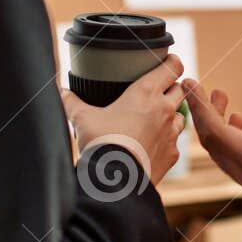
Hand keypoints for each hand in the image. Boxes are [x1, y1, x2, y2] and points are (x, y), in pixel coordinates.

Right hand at [60, 55, 185, 185]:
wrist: (115, 181)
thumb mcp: (82, 118)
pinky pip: (174, 142)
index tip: (168, 61)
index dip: (172, 61)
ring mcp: (171, 133)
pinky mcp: (172, 154)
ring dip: (172, 113)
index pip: (172, 67)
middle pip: (181, 88)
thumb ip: (71, 102)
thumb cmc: (100, 143)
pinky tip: (153, 143)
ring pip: (182, 115)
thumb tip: (59, 92)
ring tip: (157, 117)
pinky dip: (167, 139)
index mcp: (145, 92)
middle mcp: (164, 109)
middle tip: (161, 88)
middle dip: (174, 86)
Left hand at [181, 77, 241, 219]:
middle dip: (203, 113)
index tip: (191, 83)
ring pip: (220, 154)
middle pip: (212, 144)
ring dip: (215, 126)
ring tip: (222, 100)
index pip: (216, 132)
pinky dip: (226, 140)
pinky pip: (232, 163)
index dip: (200, 106)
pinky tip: (239, 124)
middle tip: (205, 88)